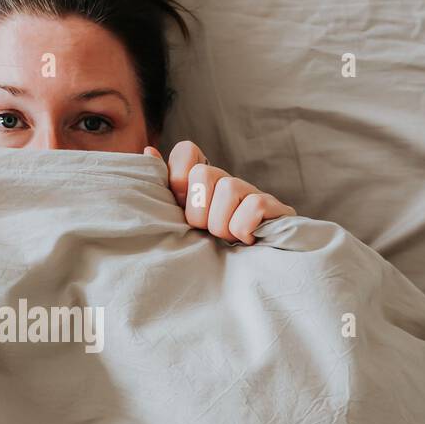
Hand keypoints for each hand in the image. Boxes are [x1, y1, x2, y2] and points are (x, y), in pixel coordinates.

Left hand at [144, 141, 295, 243]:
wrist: (253, 272)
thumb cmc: (210, 249)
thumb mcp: (182, 222)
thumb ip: (166, 190)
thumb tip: (149, 152)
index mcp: (201, 183)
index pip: (186, 151)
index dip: (178, 178)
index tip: (182, 206)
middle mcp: (225, 180)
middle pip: (203, 175)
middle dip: (200, 214)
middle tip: (208, 232)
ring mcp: (251, 192)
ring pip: (229, 189)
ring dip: (223, 226)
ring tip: (228, 239)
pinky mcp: (274, 206)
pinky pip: (253, 206)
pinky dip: (244, 229)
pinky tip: (248, 240)